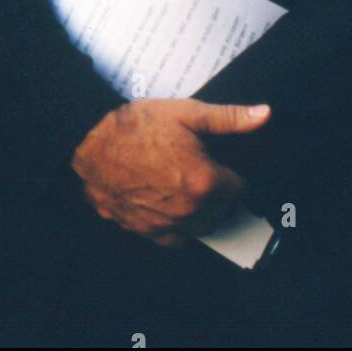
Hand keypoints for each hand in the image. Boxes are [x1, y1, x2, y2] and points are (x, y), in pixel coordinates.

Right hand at [72, 97, 270, 246]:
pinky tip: (167, 201)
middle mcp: (190, 211)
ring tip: (184, 182)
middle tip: (198, 166)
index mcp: (205, 183)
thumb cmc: (134, 126)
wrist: (88, 142)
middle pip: (222, 210)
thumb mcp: (185, 112)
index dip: (229, 170)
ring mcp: (167, 225)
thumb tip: (263, 114)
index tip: (214, 159)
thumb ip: (228, 117)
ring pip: (202, 226)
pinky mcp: (146, 231)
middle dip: (218, 191)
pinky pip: (175, 238)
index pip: (239, 188)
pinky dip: (177, 224)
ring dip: (201, 209)